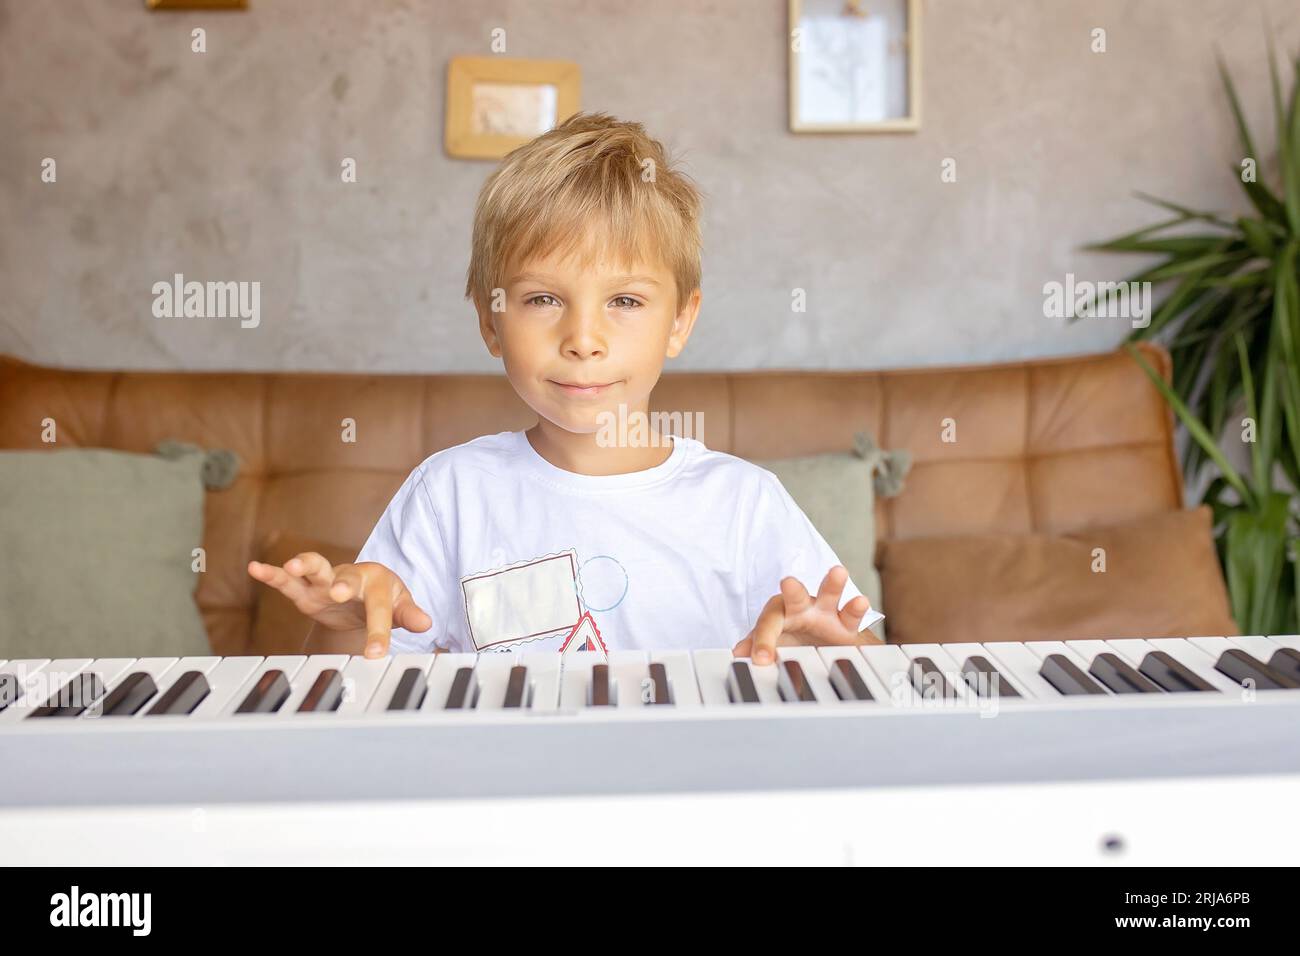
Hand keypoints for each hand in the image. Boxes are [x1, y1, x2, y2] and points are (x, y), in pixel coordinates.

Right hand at [247, 553, 430, 658]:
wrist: (362, 592)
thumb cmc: (383, 598)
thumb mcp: (399, 606)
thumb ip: (409, 614)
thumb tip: (426, 623)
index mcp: (378, 582)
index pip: (379, 608)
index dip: (378, 631)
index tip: (376, 654)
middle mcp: (350, 577)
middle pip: (346, 577)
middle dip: (342, 584)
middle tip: (338, 593)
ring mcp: (324, 581)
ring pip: (314, 568)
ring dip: (303, 565)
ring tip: (292, 566)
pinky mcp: (304, 590)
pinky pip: (286, 580)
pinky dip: (271, 574)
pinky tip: (255, 568)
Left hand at [733, 565, 882, 664]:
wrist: (819, 648)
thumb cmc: (789, 640)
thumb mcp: (771, 644)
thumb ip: (756, 645)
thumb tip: (738, 654)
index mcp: (779, 613)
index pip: (769, 623)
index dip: (764, 640)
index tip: (762, 659)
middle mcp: (802, 607)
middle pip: (796, 596)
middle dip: (793, 590)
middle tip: (788, 583)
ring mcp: (826, 612)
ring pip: (830, 594)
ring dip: (833, 584)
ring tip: (838, 572)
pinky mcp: (846, 623)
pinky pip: (851, 614)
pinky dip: (856, 608)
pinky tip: (860, 601)